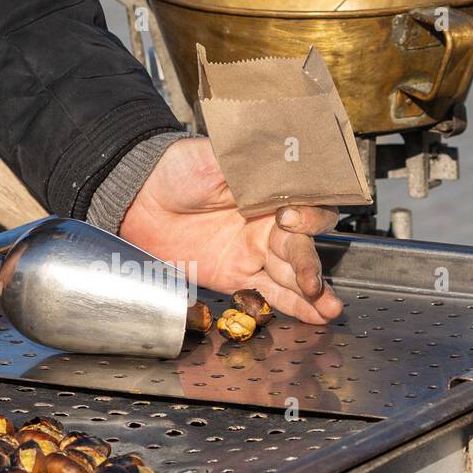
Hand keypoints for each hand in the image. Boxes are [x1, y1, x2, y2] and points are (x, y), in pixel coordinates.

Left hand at [119, 137, 343, 322]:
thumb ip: (252, 167)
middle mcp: (269, 223)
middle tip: (312, 283)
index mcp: (272, 192)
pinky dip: (292, 305)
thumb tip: (282, 163)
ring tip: (330, 310)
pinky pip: (270, 293)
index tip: (291, 220)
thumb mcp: (217, 157)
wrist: (142, 196)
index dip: (308, 216)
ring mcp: (255, 251)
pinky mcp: (237, 275)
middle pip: (302, 247)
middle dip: (310, 266)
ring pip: (292, 275)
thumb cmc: (179, 168)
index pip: (308, 205)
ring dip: (313, 293)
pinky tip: (314, 315)